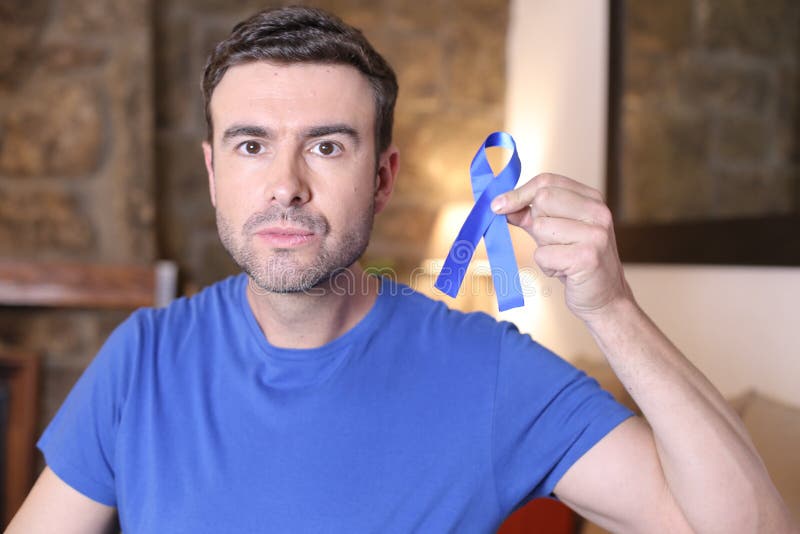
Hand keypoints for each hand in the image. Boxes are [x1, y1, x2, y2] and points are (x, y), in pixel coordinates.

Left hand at [491, 173, 632, 320]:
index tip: (497, 206)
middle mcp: (598, 212)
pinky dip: (547, 266)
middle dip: (536, 224)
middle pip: (542, 200)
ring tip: (562, 259)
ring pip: (541, 228)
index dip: (519, 193)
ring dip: (543, 249)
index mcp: (591, 199)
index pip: (547, 181)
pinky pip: (543, 254)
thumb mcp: (553, 232)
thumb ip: (530, 216)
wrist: (606, 298)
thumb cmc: (576, 263)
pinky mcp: (587, 257)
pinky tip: (565, 271)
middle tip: (552, 242)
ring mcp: (595, 234)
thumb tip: (500, 205)